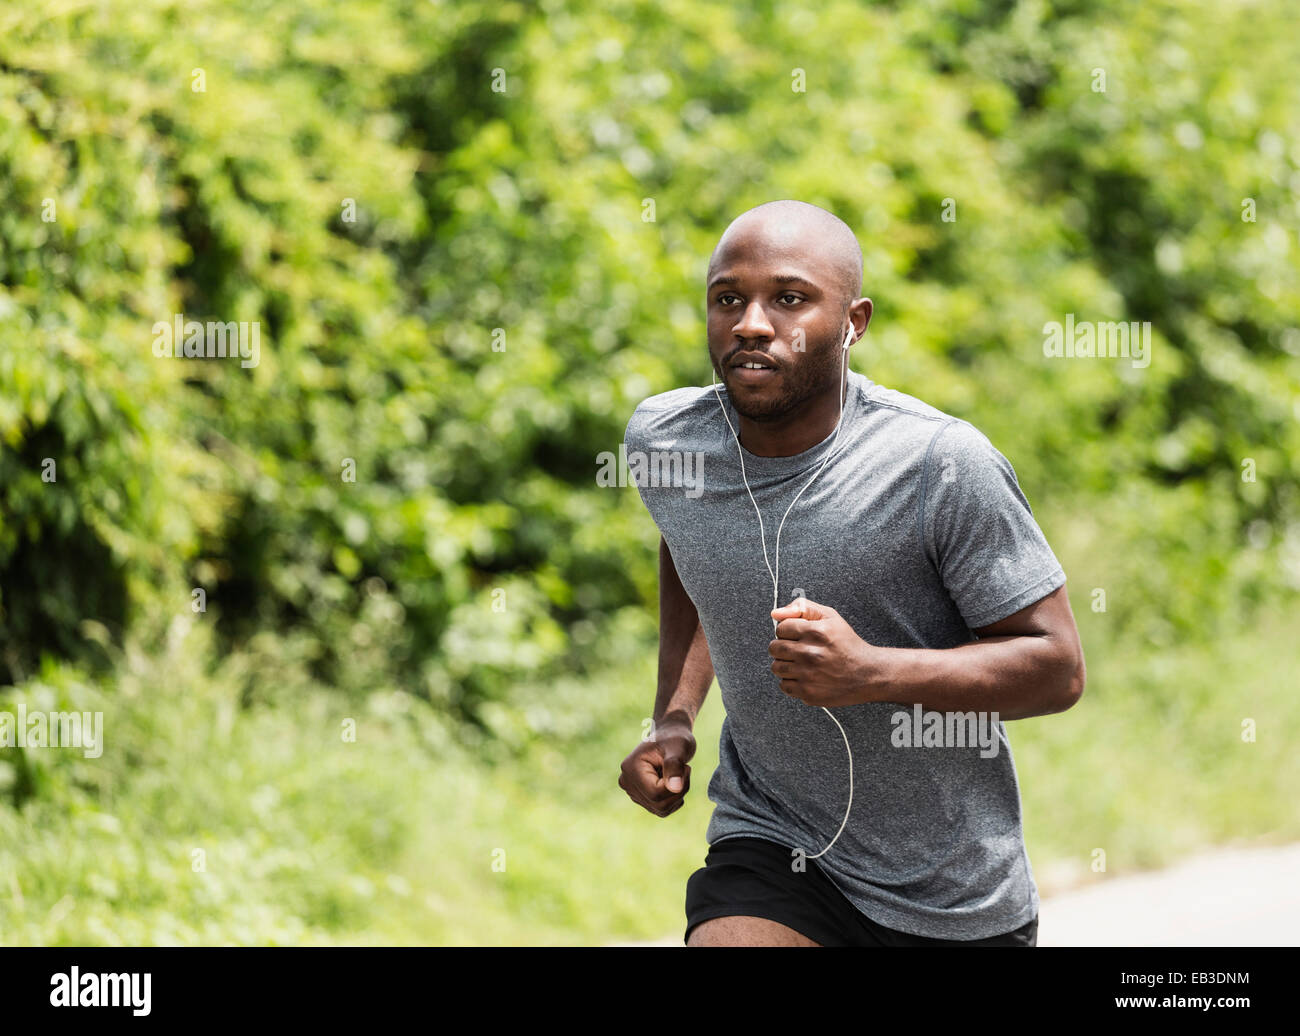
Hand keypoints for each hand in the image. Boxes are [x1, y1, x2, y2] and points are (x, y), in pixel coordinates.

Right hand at [618, 713, 696, 816]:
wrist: (670, 738)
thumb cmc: (675, 738)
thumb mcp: (678, 747)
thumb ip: (675, 765)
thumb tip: (675, 788)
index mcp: (630, 768)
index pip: (655, 793)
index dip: (677, 786)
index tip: (686, 768)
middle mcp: (627, 782)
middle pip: (658, 803)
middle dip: (678, 791)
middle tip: (685, 770)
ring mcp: (632, 791)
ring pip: (661, 809)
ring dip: (677, 795)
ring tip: (678, 773)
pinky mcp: (641, 798)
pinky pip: (662, 810)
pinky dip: (674, 799)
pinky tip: (674, 782)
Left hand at [768, 597, 882, 706]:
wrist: (868, 674)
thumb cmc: (847, 645)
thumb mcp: (830, 617)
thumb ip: (802, 608)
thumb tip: (775, 613)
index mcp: (816, 632)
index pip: (780, 628)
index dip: (788, 631)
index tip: (797, 635)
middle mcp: (810, 654)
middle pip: (774, 648)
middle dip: (783, 647)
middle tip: (798, 650)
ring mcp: (808, 675)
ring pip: (776, 667)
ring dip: (786, 665)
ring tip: (802, 664)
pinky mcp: (808, 693)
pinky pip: (784, 686)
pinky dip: (792, 682)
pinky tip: (806, 677)